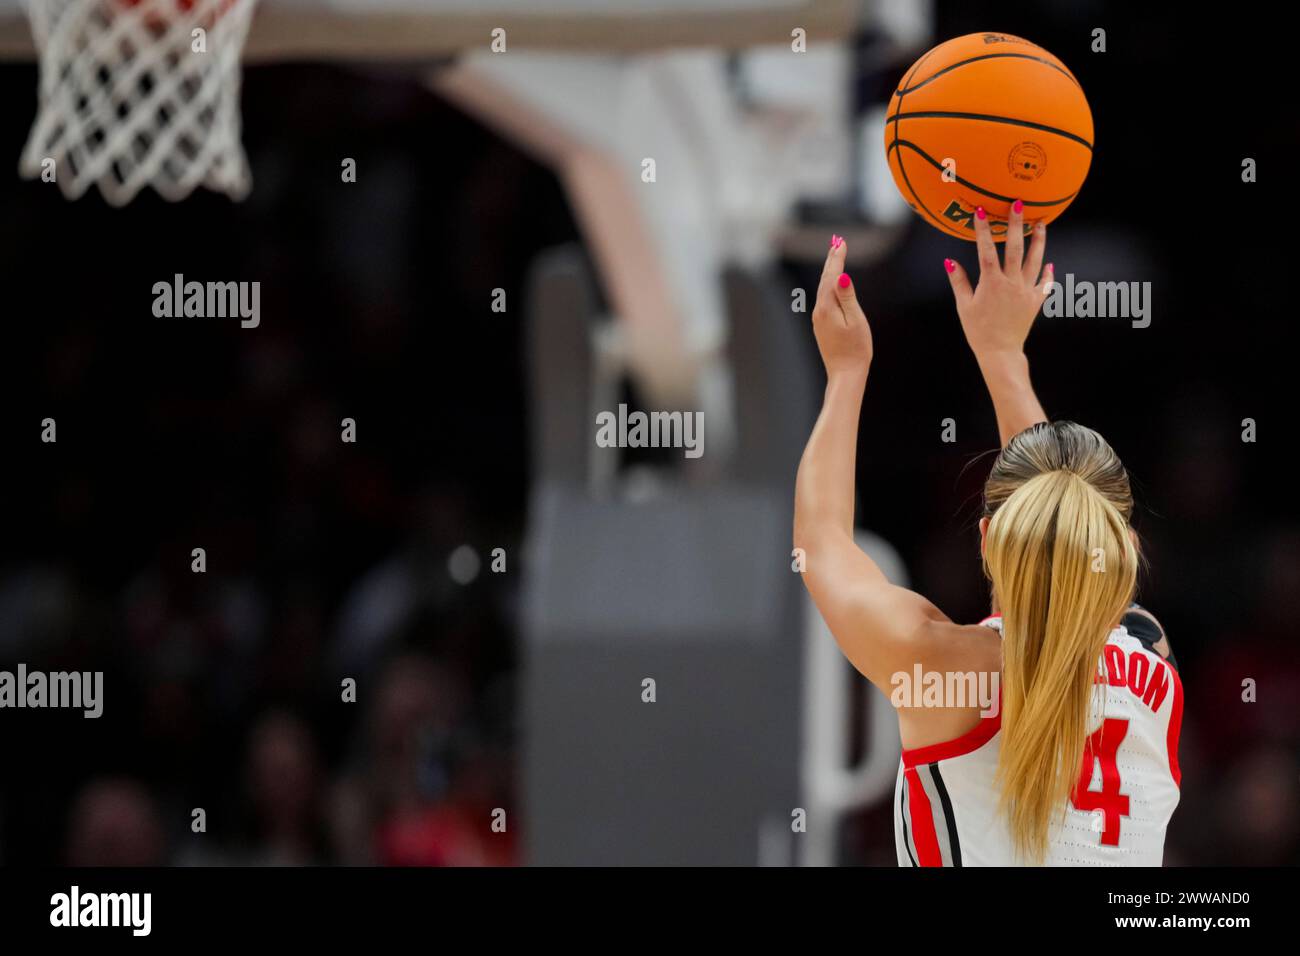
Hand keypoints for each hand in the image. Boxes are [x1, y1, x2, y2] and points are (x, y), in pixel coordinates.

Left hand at [811, 235, 872, 377]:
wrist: (845, 373)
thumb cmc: (856, 349)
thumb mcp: (855, 321)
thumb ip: (847, 297)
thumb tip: (841, 277)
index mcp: (827, 308)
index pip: (831, 276)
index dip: (837, 258)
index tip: (841, 242)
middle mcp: (819, 311)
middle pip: (825, 280)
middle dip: (831, 261)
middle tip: (837, 242)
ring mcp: (819, 319)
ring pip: (823, 289)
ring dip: (829, 271)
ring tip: (834, 256)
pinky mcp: (822, 325)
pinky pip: (824, 299)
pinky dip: (828, 285)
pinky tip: (832, 283)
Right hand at [944, 200, 1051, 359]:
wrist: (1000, 352)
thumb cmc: (978, 330)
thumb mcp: (964, 306)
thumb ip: (959, 281)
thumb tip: (949, 261)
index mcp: (992, 283)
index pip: (986, 251)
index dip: (983, 230)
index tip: (981, 212)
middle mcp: (1011, 283)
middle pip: (1016, 248)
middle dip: (1017, 224)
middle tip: (1019, 204)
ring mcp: (1026, 291)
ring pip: (1035, 260)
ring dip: (1039, 240)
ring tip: (1041, 224)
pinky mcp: (1036, 301)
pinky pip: (1045, 283)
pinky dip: (1047, 272)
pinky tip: (1048, 262)